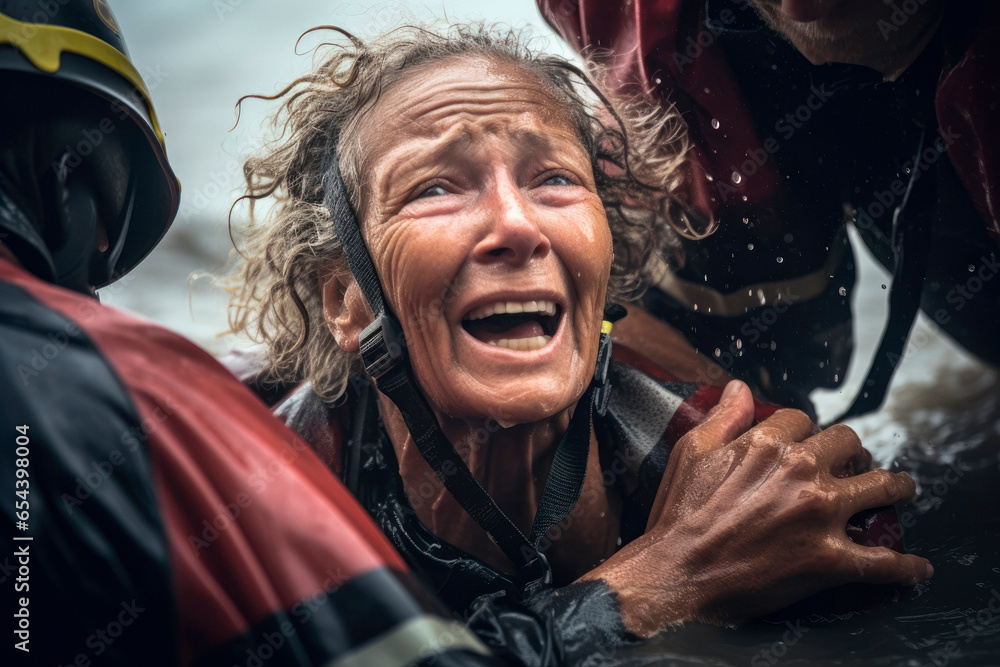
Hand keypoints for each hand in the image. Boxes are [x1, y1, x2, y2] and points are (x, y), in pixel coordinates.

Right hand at [580, 380, 931, 634]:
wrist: (677, 575)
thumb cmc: (678, 516)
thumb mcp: (690, 453)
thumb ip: (721, 417)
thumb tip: (740, 387)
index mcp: (766, 445)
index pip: (803, 420)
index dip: (806, 430)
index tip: (806, 443)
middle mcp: (800, 472)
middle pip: (848, 443)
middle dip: (854, 450)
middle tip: (855, 463)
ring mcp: (820, 515)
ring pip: (880, 487)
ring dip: (896, 487)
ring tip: (902, 489)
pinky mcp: (829, 560)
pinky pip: (882, 562)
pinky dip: (904, 567)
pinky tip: (916, 568)